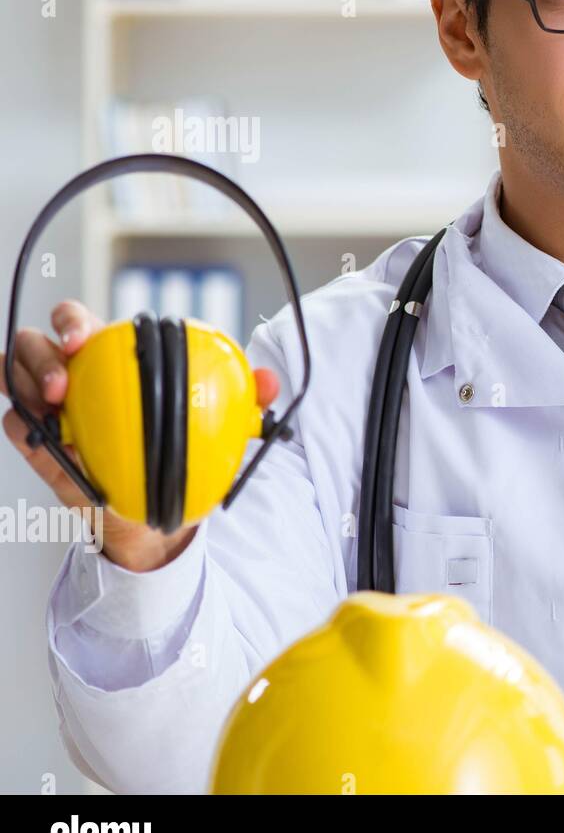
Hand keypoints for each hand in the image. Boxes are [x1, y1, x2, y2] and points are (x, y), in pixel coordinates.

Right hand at [1, 299, 280, 571]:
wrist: (153, 511)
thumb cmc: (176, 451)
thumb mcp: (211, 427)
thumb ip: (241, 403)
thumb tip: (269, 381)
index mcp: (106, 361)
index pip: (78, 325)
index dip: (72, 322)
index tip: (83, 339)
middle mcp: (70, 377)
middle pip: (35, 344)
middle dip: (41, 351)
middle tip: (64, 379)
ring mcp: (46, 408)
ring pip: (16, 378)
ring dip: (27, 384)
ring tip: (53, 404)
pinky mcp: (36, 445)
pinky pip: (17, 426)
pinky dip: (24, 427)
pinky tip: (43, 437)